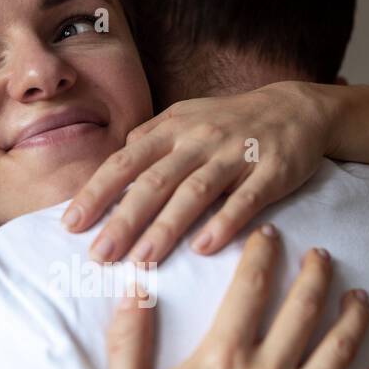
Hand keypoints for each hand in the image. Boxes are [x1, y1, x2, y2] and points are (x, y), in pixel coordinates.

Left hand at [62, 81, 337, 265]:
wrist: (297, 108)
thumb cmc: (230, 122)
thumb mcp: (184, 119)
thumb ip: (148, 141)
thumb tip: (110, 167)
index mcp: (172, 129)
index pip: (125, 163)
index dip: (97, 193)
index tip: (71, 226)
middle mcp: (199, 140)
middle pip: (154, 182)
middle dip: (124, 220)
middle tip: (99, 255)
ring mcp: (235, 155)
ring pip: (195, 193)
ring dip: (166, 227)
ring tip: (142, 260)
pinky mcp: (271, 172)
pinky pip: (246, 199)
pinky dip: (225, 223)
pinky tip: (204, 248)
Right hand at [104, 225, 368, 368]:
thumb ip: (128, 338)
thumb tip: (133, 287)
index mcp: (222, 359)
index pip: (250, 289)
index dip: (262, 255)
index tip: (270, 235)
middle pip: (304, 310)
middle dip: (316, 274)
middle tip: (322, 256)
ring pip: (340, 351)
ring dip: (354, 317)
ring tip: (360, 297)